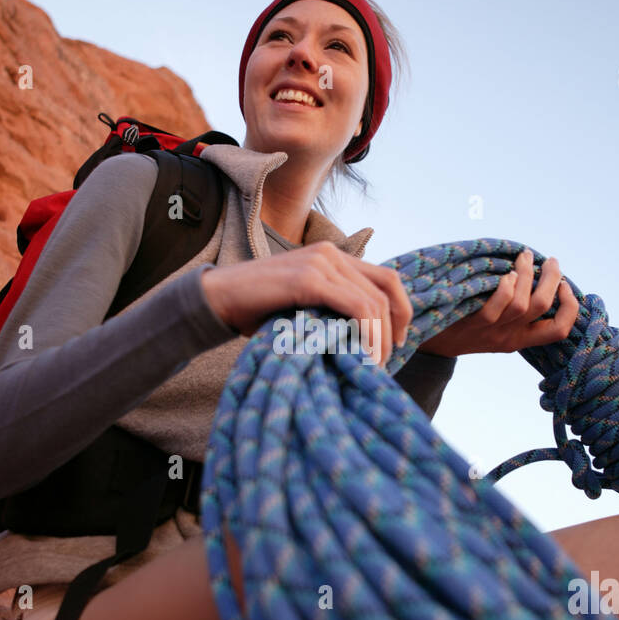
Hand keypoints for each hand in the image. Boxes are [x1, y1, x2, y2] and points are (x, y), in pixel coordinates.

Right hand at [200, 241, 413, 368]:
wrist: (217, 299)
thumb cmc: (256, 310)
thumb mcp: (302, 305)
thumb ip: (330, 309)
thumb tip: (362, 340)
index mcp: (332, 255)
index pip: (385, 278)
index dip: (400, 310)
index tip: (397, 342)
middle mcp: (331, 252)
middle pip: (386, 289)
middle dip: (393, 328)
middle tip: (385, 361)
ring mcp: (320, 262)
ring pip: (372, 301)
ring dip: (378, 338)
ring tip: (370, 366)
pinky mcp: (309, 278)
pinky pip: (355, 306)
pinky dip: (365, 332)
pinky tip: (360, 355)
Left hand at [418, 248, 578, 355]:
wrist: (429, 342)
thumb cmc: (465, 327)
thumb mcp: (496, 327)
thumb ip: (514, 309)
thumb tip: (536, 276)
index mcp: (521, 339)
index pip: (559, 330)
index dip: (570, 307)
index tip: (565, 285)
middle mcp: (510, 337)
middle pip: (543, 307)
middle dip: (552, 279)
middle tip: (550, 261)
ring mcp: (492, 331)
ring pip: (523, 303)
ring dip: (527, 274)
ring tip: (523, 256)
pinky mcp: (474, 323)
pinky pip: (496, 304)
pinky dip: (505, 285)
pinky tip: (504, 272)